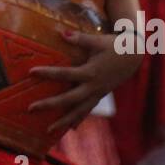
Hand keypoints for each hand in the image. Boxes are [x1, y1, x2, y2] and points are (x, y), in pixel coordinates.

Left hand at [26, 27, 142, 133]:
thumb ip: (79, 39)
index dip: (48, 73)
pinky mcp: (99, 95)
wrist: (134, 57)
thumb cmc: (114, 46)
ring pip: (79, 111)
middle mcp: (93, 87)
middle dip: (50, 104)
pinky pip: (87, 110)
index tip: (31, 72)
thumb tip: (62, 33)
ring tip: (48, 131)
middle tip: (30, 108)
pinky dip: (79, 119)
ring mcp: (97, 93)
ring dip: (63, 121)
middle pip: (69, 99)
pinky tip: (70, 128)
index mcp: (90, 72)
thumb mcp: (97, 41)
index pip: (65, 74)